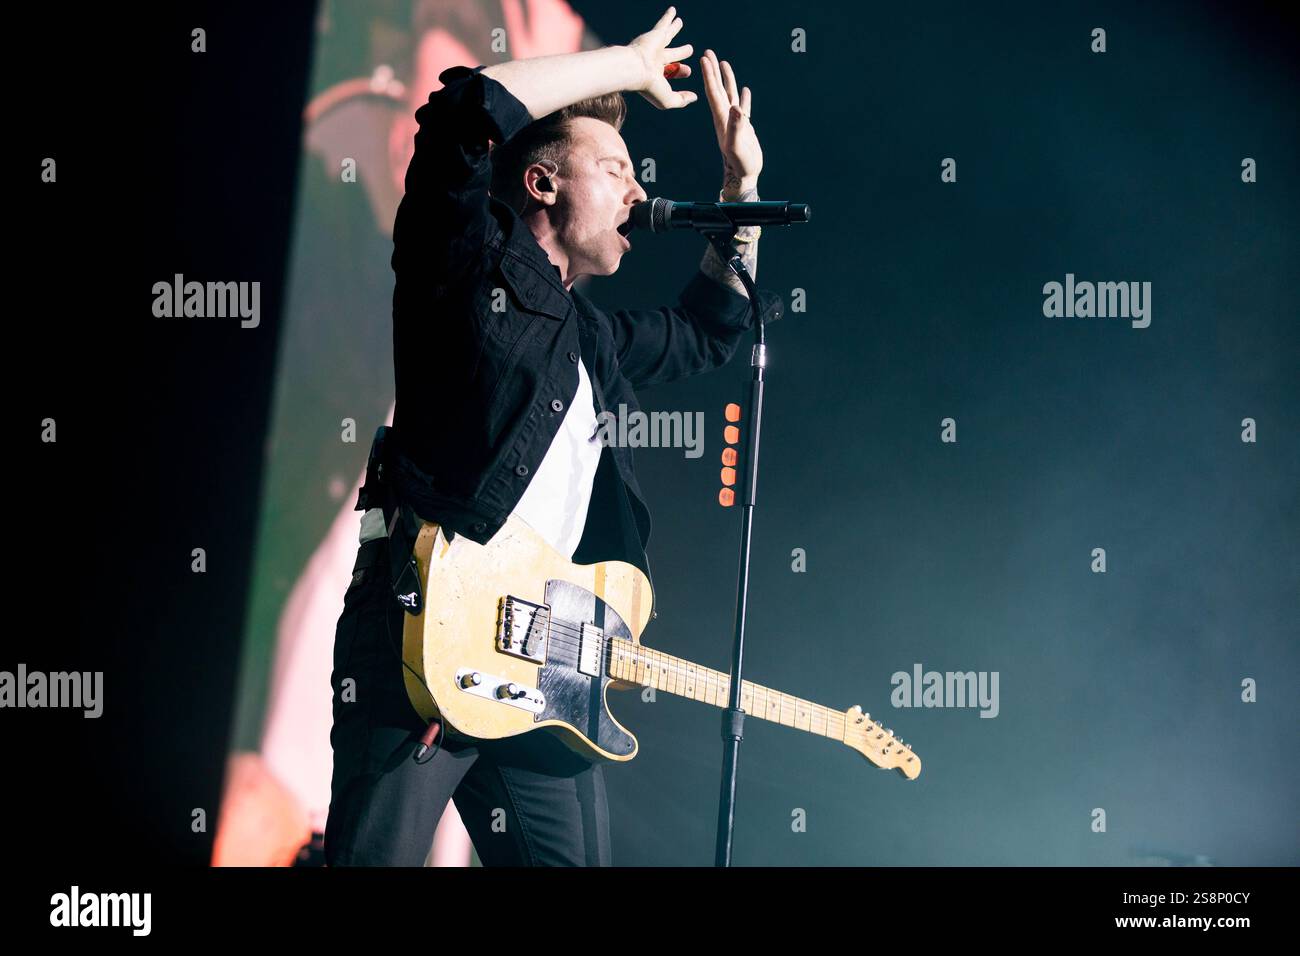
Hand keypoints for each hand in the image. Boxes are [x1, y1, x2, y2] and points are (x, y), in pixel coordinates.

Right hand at [627, 7, 695, 109]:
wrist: (635, 70)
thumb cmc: (650, 88)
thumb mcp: (668, 100)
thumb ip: (682, 100)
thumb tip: (694, 97)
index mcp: (656, 74)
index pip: (671, 71)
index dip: (680, 72)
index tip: (689, 71)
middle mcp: (655, 59)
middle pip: (671, 54)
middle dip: (681, 52)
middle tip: (690, 49)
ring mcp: (654, 46)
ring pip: (667, 36)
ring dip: (674, 29)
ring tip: (680, 22)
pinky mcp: (655, 35)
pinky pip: (663, 23)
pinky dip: (668, 17)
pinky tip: (673, 10)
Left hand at [700, 49, 761, 195]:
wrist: (744, 176)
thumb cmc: (740, 164)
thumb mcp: (737, 145)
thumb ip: (737, 126)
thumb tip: (736, 107)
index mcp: (721, 119)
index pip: (713, 92)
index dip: (709, 75)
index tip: (704, 59)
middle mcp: (725, 117)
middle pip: (718, 89)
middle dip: (712, 71)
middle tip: (708, 53)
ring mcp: (734, 121)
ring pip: (729, 94)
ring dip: (726, 79)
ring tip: (723, 63)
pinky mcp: (744, 128)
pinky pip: (742, 108)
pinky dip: (742, 97)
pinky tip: (743, 90)